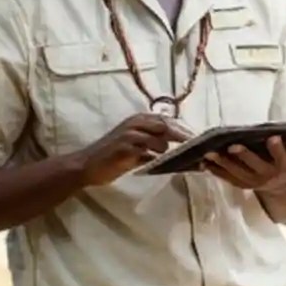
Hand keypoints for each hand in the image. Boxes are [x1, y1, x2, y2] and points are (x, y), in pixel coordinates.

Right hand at [77, 113, 192, 186]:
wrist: (86, 166)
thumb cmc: (113, 157)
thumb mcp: (136, 147)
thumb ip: (155, 144)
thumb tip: (179, 149)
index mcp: (139, 120)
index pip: (168, 120)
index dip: (184, 129)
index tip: (200, 139)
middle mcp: (135, 123)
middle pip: (167, 125)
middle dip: (184, 137)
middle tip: (199, 148)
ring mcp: (129, 134)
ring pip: (160, 138)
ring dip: (173, 149)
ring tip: (185, 159)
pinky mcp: (124, 147)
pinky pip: (147, 151)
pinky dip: (159, 158)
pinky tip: (166, 165)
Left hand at [202, 135, 285, 190]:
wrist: (285, 186)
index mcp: (285, 166)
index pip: (282, 157)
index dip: (277, 149)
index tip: (272, 138)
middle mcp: (269, 176)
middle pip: (255, 166)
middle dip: (244, 156)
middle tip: (233, 146)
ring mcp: (254, 182)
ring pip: (237, 173)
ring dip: (223, 163)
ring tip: (210, 152)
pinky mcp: (243, 184)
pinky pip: (228, 178)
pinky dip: (216, 171)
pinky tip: (204, 162)